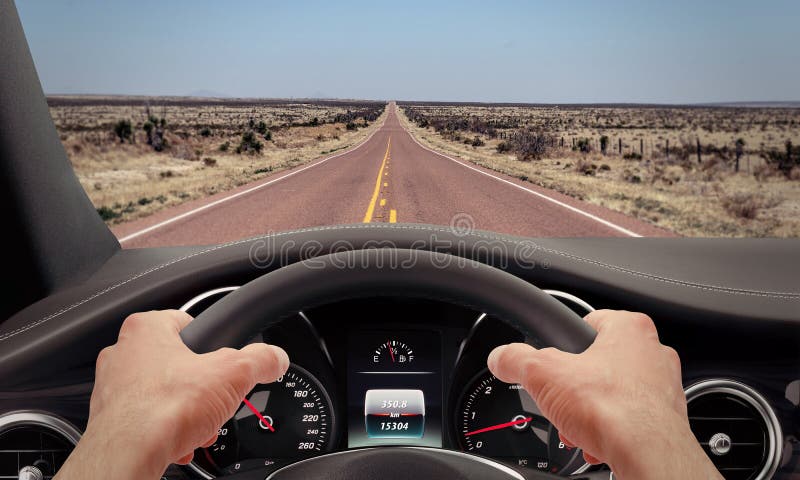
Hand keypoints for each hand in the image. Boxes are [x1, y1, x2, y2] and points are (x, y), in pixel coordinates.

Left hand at [55, 310, 288, 479]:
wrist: (128, 456)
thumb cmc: (162, 410)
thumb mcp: (234, 374)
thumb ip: (260, 360)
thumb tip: (275, 358)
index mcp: (146, 329)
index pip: (187, 322)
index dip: (212, 343)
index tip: (224, 361)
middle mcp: (123, 353)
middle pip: (178, 363)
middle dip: (201, 386)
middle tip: (214, 399)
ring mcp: (112, 388)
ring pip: (163, 394)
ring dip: (185, 411)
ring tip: (198, 425)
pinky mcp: (110, 420)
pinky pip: (147, 420)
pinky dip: (166, 431)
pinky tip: (180, 441)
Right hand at [487, 309, 720, 479]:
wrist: (647, 454)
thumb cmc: (613, 409)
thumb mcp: (542, 374)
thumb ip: (516, 360)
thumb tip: (501, 357)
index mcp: (629, 328)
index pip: (588, 323)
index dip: (563, 344)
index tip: (552, 362)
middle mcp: (653, 352)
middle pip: (598, 363)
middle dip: (575, 387)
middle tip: (562, 400)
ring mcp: (664, 386)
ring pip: (613, 393)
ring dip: (590, 411)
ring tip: (577, 426)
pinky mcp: (666, 419)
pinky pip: (629, 419)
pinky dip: (610, 430)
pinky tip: (595, 441)